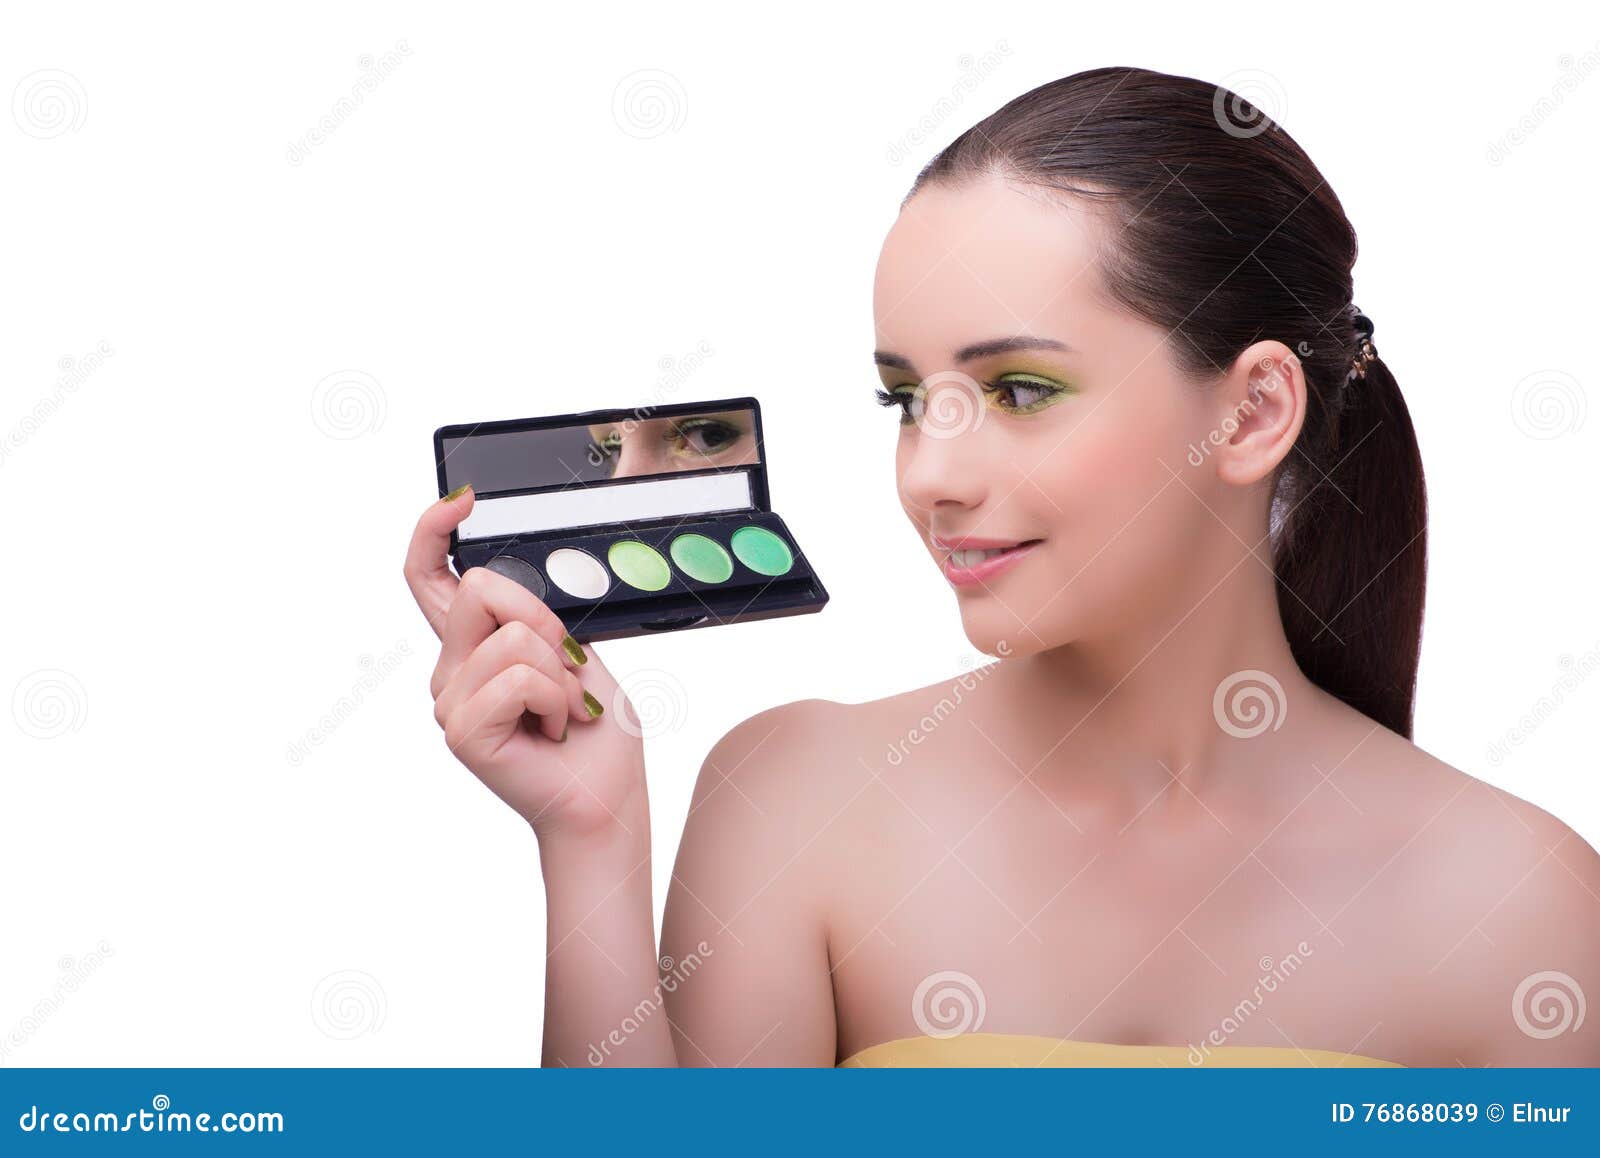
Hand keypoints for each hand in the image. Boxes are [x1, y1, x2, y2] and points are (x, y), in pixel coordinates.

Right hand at [403, 487, 645, 839]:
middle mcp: (451, 670)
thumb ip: (536, 616)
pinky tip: (556, 730)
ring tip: (566, 711)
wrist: (606, 796)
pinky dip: (558, 700)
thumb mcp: (572, 653)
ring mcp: (451, 701)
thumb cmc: (594, 731)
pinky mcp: (463, 731)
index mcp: (473, 645)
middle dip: (544, 620)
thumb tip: (520, 581)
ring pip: (512, 637)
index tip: (464, 499)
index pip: (428, 576)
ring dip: (562, 673)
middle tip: (570, 671)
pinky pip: (519, 677)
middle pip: (480, 589)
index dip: (432, 529)